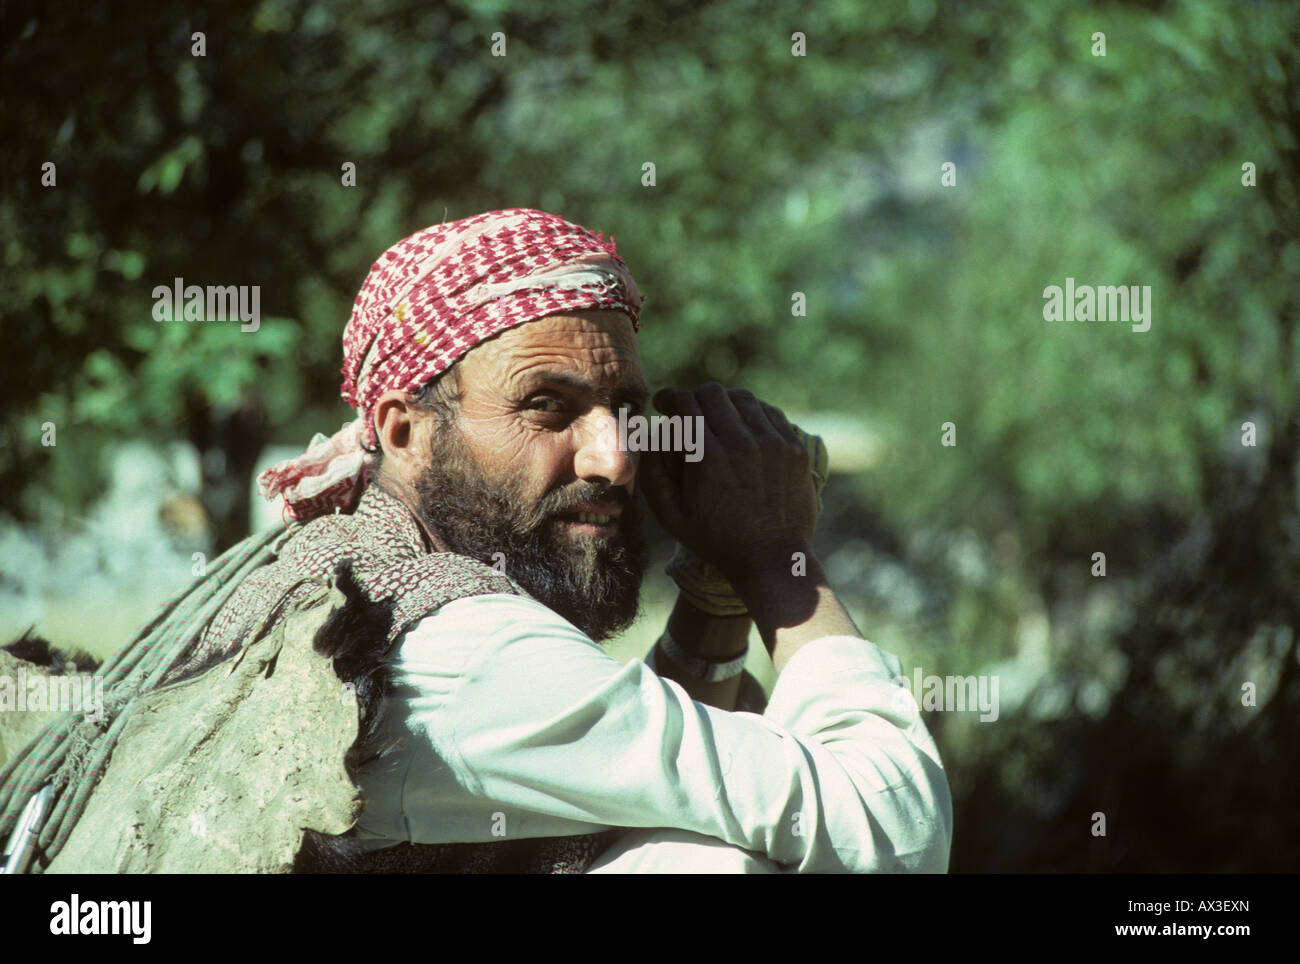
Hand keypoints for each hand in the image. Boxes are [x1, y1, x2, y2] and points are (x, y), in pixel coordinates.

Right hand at [640, 383, 817, 584]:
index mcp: (708, 457)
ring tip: (716, 419)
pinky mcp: (795, 447)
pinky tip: (742, 428)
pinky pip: (769, 412)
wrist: (772, 559)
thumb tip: (646, 434)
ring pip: (742, 398)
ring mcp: (774, 443)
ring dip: (723, 403)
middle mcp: (743, 443)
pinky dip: (751, 414)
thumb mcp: (670, 515)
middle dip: (694, 398)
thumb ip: (650, 472)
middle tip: (688, 411)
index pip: (684, 403)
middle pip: (712, 393)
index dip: (668, 398)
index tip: (664, 403)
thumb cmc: (715, 541)